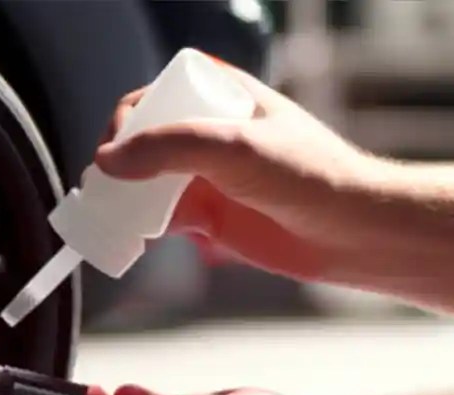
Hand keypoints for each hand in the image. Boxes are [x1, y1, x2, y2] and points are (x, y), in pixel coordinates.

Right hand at [94, 63, 385, 283]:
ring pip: (144, 182)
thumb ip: (169, 148)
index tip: (114, 150)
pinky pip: (157, 218)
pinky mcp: (207, 216)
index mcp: (220, 96)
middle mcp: (208, 133)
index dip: (125, 119)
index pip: (152, 97)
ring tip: (107, 216)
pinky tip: (131, 238)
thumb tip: (106, 162)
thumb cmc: (309, 176)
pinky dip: (137, 228)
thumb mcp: (235, 148)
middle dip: (117, 164)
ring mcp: (206, 176)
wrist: (351, 234)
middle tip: (102, 189)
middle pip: (140, 141)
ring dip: (122, 198)